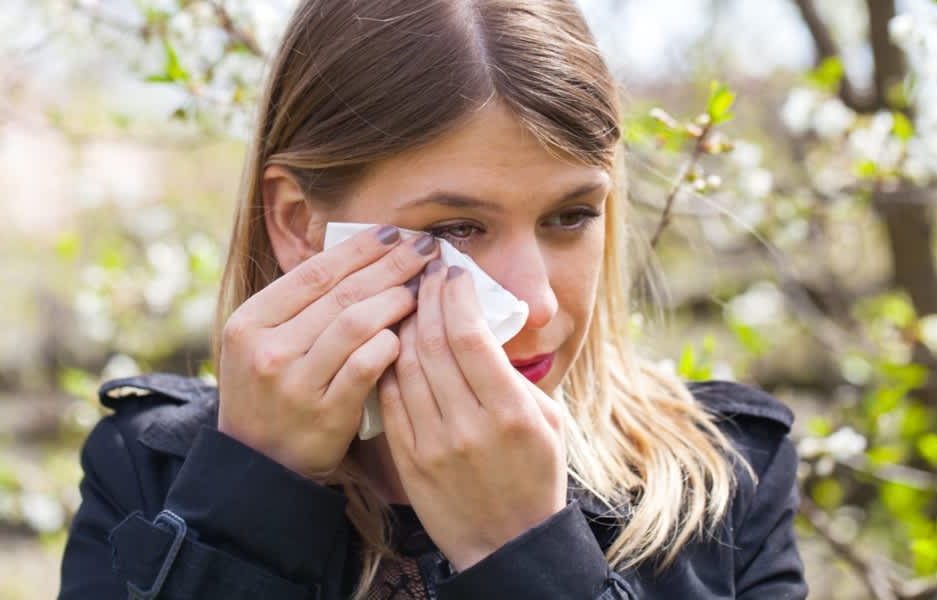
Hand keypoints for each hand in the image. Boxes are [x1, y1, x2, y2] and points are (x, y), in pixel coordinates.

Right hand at [217, 225, 438, 480]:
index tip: (394, 232)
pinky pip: (365, 367)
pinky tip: (408, 336)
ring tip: (421, 291)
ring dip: (395, 301)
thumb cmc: (271, 394)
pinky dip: (390, 346)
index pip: (315, 271)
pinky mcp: (323, 415)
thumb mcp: (264, 343)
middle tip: (425, 249)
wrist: (259, 467)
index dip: (360, 247)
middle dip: (390, 265)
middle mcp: (267, 348)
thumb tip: (362, 256)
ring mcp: (294, 383)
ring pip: (355, 324)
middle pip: (341, 292)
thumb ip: (301, 305)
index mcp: (250, 321)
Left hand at [377, 261, 567, 570]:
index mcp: (512, 413)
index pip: (472, 337)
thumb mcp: (548, 423)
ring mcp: (434, 444)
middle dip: (427, 297)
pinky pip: (390, 398)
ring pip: (405, 365)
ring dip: (403, 323)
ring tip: (406, 297)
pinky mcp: (409, 459)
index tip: (454, 272)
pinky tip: (392, 339)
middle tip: (425, 271)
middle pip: (434, 344)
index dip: (457, 296)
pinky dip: (388, 362)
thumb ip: (515, 377)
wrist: (507, 545)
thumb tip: (483, 327)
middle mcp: (470, 425)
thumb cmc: (536, 476)